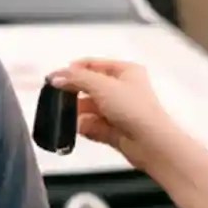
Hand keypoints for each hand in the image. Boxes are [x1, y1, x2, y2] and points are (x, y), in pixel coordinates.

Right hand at [48, 59, 179, 169]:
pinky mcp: (114, 129)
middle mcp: (123, 90)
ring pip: (90, 108)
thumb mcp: (102, 86)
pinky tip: (80, 127)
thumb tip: (58, 76)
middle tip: (58, 95)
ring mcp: (118, 110)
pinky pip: (92, 125)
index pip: (94, 64)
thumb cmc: (137, 111)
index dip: (75, 69)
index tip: (57, 76)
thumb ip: (77, 79)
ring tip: (68, 114)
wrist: (150, 143)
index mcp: (126, 71)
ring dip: (78, 111)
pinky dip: (85, 126)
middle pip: (90, 86)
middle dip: (75, 92)